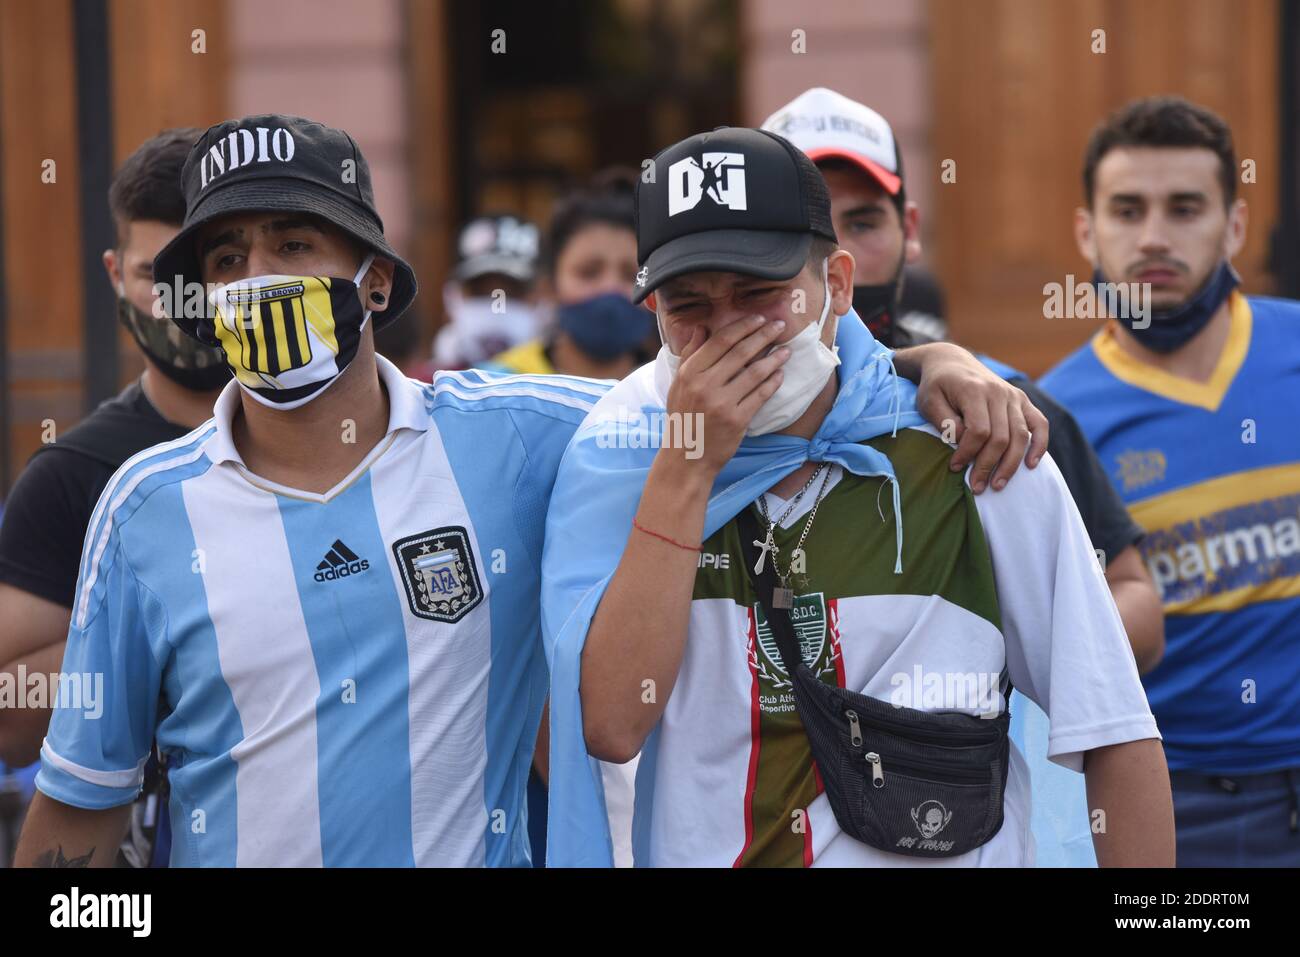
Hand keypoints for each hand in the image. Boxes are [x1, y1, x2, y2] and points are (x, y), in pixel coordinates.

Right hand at [664, 314, 790, 476]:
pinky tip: (780, 374)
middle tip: (779, 325)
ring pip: (754, 372)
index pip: (720, 341)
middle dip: (763, 335)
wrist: (686, 458)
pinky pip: (760, 395)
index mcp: (690, 373)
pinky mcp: (737, 420)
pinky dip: (772, 383)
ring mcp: (722, 403)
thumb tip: (702, 327)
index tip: (758, 318)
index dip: (742, 327)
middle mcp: (704, 385)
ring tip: (786, 350)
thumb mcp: (678, 384)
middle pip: (740, 352)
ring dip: (774, 358)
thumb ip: (690, 355)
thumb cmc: (683, 418)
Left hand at [901, 342, 1048, 492]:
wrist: (952, 363)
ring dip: (1010, 464)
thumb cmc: (937, 386)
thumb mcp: (929, 401)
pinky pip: (1039, 423)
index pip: (978, 430)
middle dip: (988, 466)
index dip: (967, 453)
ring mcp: (1013, 396)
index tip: (954, 466)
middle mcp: (998, 392)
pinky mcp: (1022, 401)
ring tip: (998, 485)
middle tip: (976, 487)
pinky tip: (1031, 464)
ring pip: (1020, 435)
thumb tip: (964, 441)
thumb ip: (945, 421)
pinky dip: (1039, 444)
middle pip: (1001, 437)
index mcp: (974, 390)